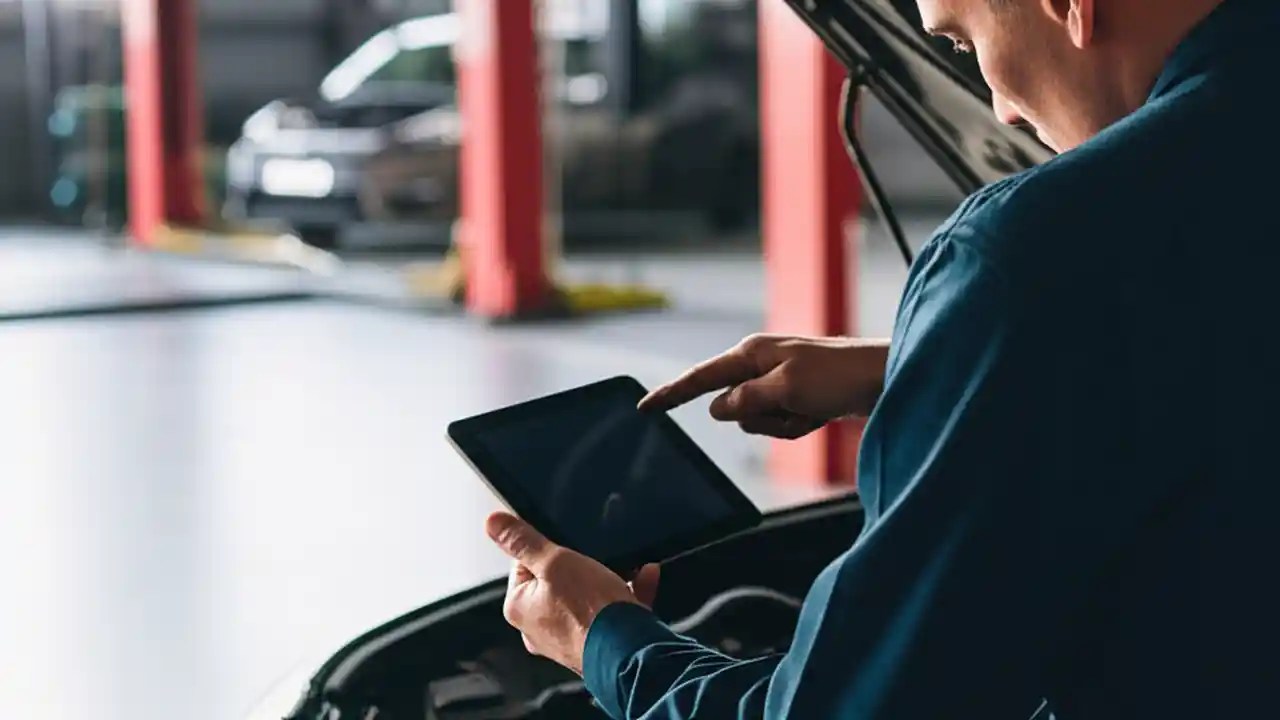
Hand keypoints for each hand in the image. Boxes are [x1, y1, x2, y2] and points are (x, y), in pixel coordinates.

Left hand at [486, 512, 660, 674]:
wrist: (629, 650)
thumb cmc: (589, 613)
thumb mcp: (554, 562)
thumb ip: (523, 541)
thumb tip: (494, 523)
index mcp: (520, 608)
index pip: (523, 565)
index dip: (546, 551)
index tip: (563, 549)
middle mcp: (539, 628)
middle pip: (557, 581)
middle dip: (580, 567)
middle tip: (593, 562)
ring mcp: (569, 638)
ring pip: (587, 597)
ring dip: (608, 580)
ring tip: (622, 569)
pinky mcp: (597, 643)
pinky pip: (612, 611)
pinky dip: (627, 594)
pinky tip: (644, 577)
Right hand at [640, 334, 889, 438]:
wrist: (887, 379)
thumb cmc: (839, 376)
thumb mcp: (787, 390)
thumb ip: (746, 401)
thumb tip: (717, 409)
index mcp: (752, 353)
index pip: (701, 377)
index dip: (672, 393)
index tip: (645, 407)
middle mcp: (760, 365)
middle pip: (732, 408)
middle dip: (759, 419)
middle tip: (794, 408)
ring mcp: (778, 383)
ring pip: (755, 421)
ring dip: (781, 426)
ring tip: (810, 410)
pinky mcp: (796, 399)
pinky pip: (779, 425)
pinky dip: (797, 427)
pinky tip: (819, 415)